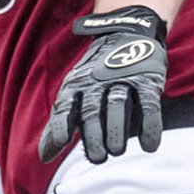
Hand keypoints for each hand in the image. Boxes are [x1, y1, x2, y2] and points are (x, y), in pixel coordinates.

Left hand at [39, 7, 167, 164]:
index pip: (64, 106)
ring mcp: (122, 79)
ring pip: (117, 105)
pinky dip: (150, 125)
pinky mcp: (147, 80)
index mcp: (75, 86)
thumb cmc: (95, 79)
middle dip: (94, 135)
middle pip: (92, 110)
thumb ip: (59, 125)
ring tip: (116, 151)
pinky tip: (149, 145)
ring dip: (117, 129)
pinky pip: (148, 104)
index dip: (61, 124)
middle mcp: (96, 82)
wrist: (127, 35)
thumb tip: (44, 157)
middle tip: (98, 157)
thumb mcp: (74, 95)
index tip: (63, 141)